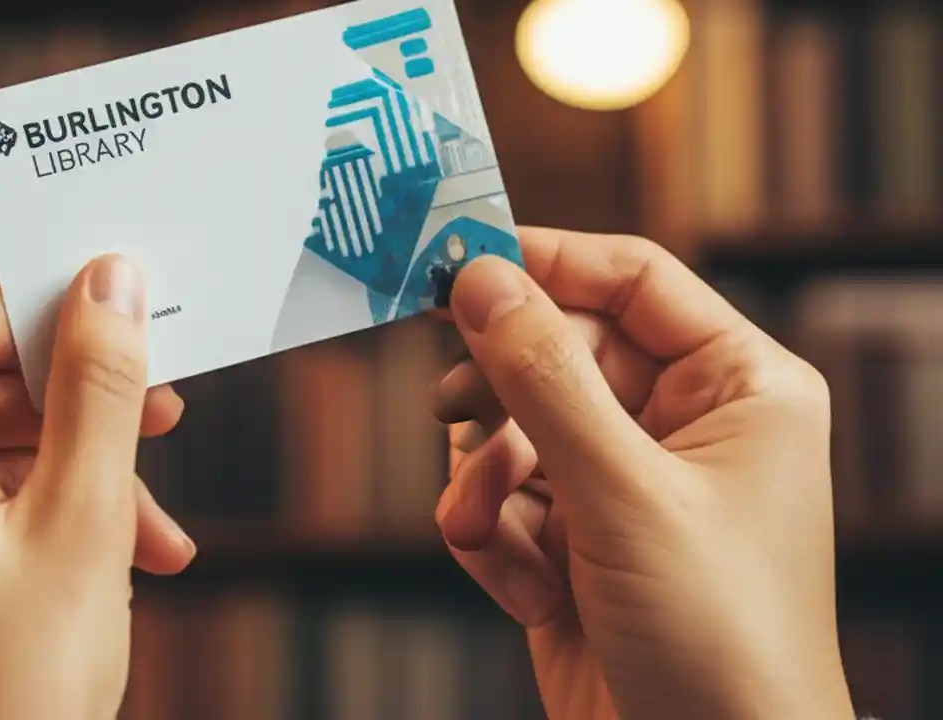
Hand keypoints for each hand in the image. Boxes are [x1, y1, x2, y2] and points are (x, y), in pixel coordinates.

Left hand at [0, 256, 192, 719]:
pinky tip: (103, 564)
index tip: (125, 340)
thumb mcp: (82, 519)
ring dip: (68, 485)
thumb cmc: (13, 691)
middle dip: (77, 419)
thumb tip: (109, 283)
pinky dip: (23, 526)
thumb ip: (98, 386)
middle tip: (162, 433)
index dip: (45, 321)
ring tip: (155, 539)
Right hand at [432, 229, 854, 718]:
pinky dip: (491, 536)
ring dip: (486, 481)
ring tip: (489, 529)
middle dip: (501, 394)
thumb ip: (545, 378)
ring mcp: (623, 484)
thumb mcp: (625, 493)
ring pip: (514, 428)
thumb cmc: (718, 637)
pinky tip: (518, 586)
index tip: (456, 261)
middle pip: (557, 353)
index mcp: (737, 387)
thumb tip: (480, 279)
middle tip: (450, 403)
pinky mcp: (574, 541)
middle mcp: (681, 425)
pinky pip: (503, 499)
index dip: (544, 263)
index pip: (632, 280)